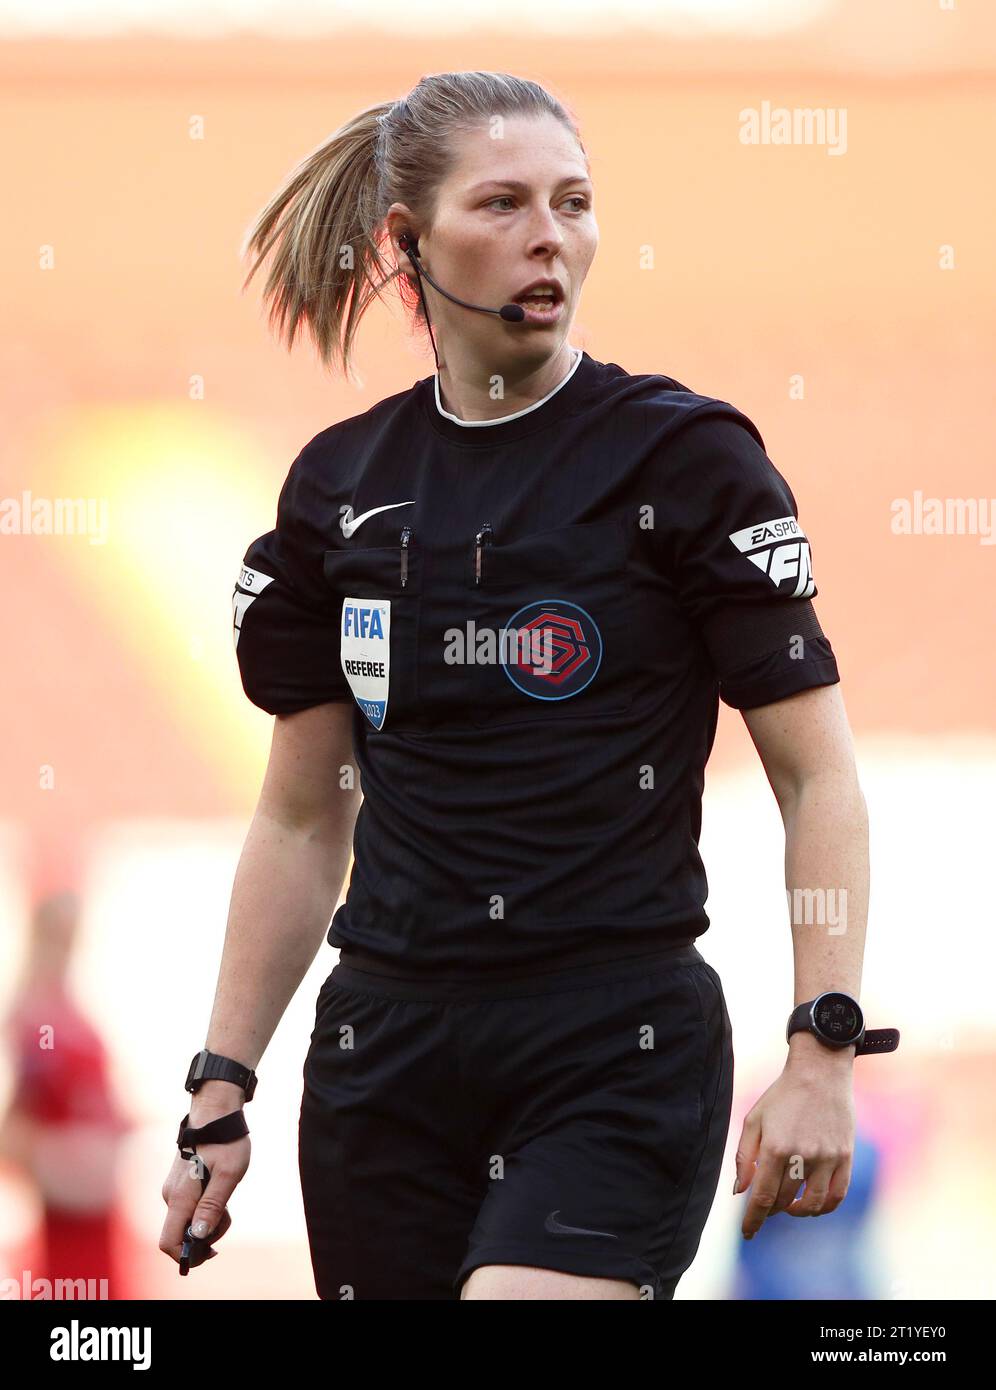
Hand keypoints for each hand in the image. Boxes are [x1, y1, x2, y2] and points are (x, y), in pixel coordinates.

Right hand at [159, 1097, 250, 1266]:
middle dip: (206, 1235)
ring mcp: (173, 1190)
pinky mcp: (178, 1185)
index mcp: (179, 1197)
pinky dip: (205, 1208)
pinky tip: (219, 1190)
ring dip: (208, 1220)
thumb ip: (213, 1206)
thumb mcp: (228, 1176)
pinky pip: (188, 1208)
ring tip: (227, 1197)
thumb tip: (199, 1237)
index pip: (169, 1242)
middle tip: (228, 1214)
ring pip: (187, 1221)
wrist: (215, 1112)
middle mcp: (170, 1196)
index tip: (212, 1251)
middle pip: (181, 1234)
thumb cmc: (225, 1142)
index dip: (187, 1255)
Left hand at [732, 1055, 854, 1238]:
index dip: (753, 1220)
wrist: (819, 1073)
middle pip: (784, 1201)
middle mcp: (802, 1156)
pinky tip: (812, 1204)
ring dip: (798, 1212)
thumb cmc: (782, 1096)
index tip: (748, 1233)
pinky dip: (824, 1207)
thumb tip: (740, 1190)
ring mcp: (827, 1158)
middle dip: (771, 1209)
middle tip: (766, 1205)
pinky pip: (837, 1196)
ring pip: (812, 1205)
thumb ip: (744, 1156)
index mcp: (775, 1148)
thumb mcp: (754, 1119)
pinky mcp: (845, 1157)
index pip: (763, 1198)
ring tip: (789, 1206)